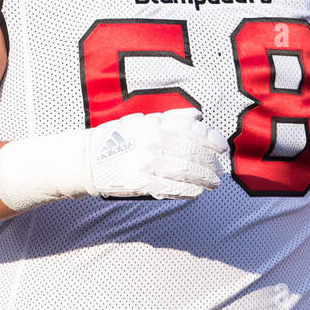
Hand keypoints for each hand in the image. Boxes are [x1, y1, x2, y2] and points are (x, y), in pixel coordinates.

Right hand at [85, 108, 229, 199]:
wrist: (87, 159)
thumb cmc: (118, 138)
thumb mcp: (143, 120)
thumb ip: (172, 118)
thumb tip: (198, 117)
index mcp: (156, 124)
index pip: (194, 130)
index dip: (213, 140)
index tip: (222, 148)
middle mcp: (154, 141)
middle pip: (194, 153)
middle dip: (211, 163)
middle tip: (219, 170)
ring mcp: (148, 163)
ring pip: (187, 171)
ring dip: (205, 179)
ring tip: (213, 183)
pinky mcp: (142, 183)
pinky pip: (172, 188)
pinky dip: (189, 191)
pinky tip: (197, 192)